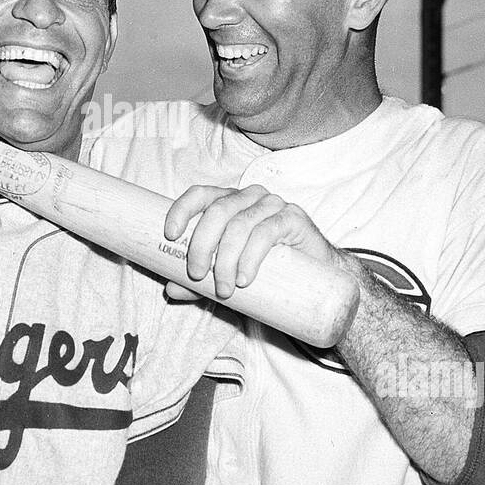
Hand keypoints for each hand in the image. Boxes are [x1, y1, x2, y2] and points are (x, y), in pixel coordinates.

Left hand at [163, 184, 340, 300]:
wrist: (313, 278)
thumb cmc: (266, 270)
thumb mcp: (225, 275)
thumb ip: (200, 281)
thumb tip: (171, 288)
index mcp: (228, 202)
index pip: (200, 195)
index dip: (182, 209)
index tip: (170, 234)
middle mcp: (249, 197)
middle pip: (217, 211)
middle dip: (201, 245)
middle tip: (197, 275)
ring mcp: (272, 205)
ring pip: (239, 225)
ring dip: (226, 259)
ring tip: (225, 289)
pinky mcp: (292, 218)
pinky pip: (266, 232)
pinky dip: (250, 257)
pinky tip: (245, 278)